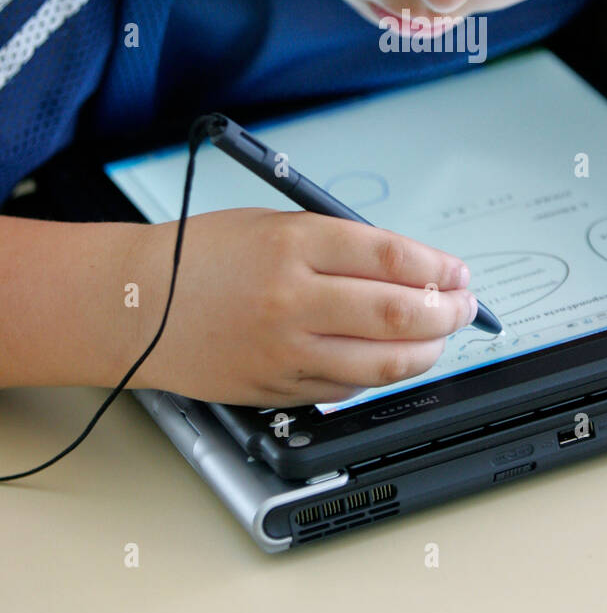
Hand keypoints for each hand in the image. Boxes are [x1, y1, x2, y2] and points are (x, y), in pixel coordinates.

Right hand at [122, 208, 477, 405]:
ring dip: (425, 352)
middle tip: (463, 307)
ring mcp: (284, 351)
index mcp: (294, 244)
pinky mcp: (275, 389)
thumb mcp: (273, 224)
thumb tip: (408, 269)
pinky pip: (345, 388)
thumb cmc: (201, 256)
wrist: (135, 306)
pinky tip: (386, 360)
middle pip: (397, 314)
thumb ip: (338, 245)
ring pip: (381, 363)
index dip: (438, 269)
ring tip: (438, 339)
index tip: (457, 272)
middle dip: (446, 312)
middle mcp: (292, 299)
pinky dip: (377, 375)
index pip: (391, 259)